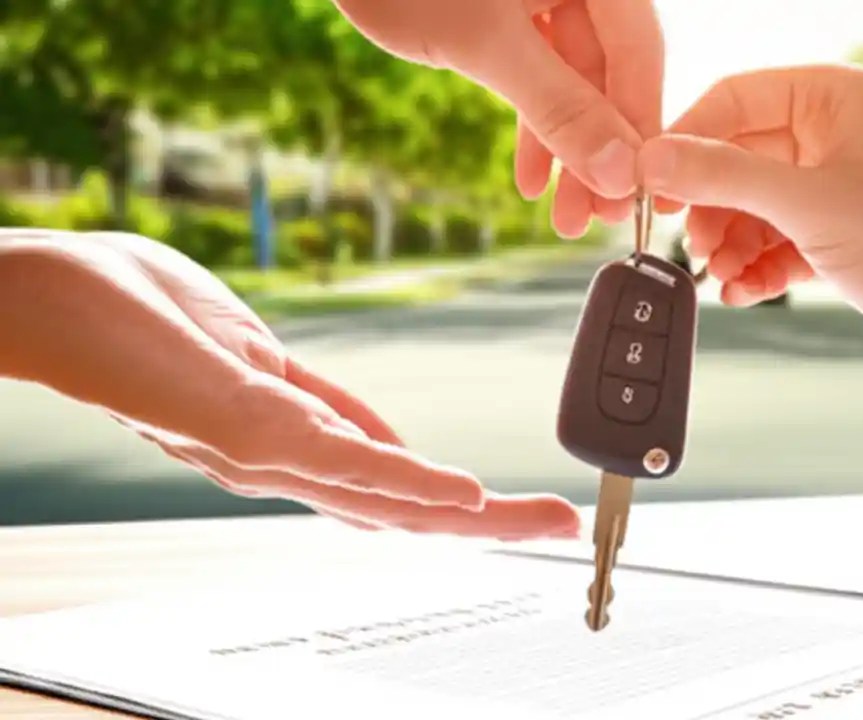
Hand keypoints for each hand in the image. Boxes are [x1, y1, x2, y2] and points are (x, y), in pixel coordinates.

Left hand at [0, 231, 578, 539]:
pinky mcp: (249, 427)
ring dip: (470, 516)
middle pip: (402, 507)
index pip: (389, 485)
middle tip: (561, 531)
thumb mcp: (258, 361)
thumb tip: (391, 438)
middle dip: (490, 524)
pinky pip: (345, 462)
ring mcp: (264, 452)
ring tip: (538, 523)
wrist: (45, 297)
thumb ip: (328, 404)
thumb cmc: (134, 320)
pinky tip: (463, 494)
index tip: (520, 512)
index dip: (459, 506)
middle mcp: (280, 464)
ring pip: (387, 496)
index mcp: (287, 445)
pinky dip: (410, 483)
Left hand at [333, 0, 662, 237]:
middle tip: (599, 219)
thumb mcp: (488, 43)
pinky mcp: (512, 10)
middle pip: (609, 74)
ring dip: (566, 149)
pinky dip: (533, 123)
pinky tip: (529, 179)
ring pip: (573, 81)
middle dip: (599, 152)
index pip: (639, 55)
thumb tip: (620, 173)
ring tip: (563, 217)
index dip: (640, 130)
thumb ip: (560, 106)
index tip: (637, 196)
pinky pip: (537, 73)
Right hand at [636, 65, 862, 371]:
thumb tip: (652, 158)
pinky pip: (772, 239)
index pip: (736, 97)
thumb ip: (724, 177)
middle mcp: (835, 132)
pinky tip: (744, 292)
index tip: (653, 184)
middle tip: (694, 244)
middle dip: (712, 206)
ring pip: (750, 203)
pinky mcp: (834, 233)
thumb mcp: (807, 207)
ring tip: (723, 275)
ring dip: (729, 243)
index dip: (688, 139)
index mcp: (837, 97)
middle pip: (736, 156)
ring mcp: (835, 184)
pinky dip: (753, 265)